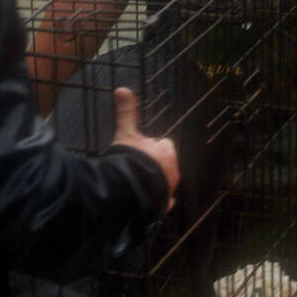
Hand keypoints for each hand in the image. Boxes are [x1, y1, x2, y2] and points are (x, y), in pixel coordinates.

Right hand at [110, 87, 178, 210]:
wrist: (127, 190)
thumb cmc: (129, 159)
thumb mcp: (125, 133)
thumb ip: (127, 112)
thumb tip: (122, 88)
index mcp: (167, 151)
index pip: (164, 144)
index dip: (151, 146)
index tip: (139, 150)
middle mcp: (173, 171)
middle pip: (165, 164)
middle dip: (153, 165)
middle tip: (136, 166)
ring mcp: (170, 191)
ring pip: (164, 183)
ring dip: (154, 182)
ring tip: (136, 182)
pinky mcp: (163, 207)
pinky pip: (162, 203)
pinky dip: (155, 201)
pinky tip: (144, 201)